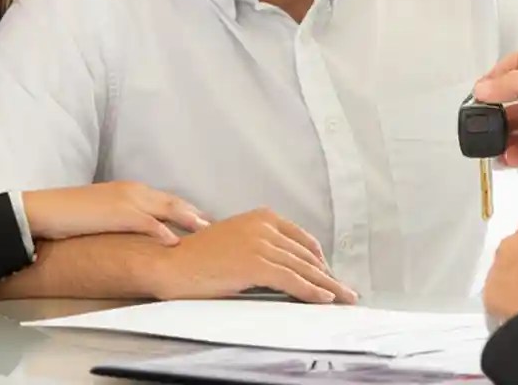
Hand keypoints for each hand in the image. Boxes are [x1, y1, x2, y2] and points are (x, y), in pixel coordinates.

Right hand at [22, 182, 209, 243]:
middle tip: (213, 224)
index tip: (198, 217)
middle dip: (193, 212)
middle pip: (171, 201)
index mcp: (126, 189)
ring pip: (166, 208)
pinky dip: (164, 231)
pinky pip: (148, 223)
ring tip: (206, 230)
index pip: (162, 198)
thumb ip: (118, 218)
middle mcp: (131, 190)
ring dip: (188, 219)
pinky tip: (175, 241)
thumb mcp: (99, 213)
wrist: (42, 210)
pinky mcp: (118, 214)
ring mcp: (126, 200)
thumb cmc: (66, 214)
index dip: (182, 208)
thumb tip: (129, 232)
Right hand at [144, 208, 359, 304]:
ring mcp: (261, 244)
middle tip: (347, 290)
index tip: (331, 274)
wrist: (170, 262)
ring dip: (328, 286)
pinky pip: (292, 281)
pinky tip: (325, 300)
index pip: (301, 240)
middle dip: (329, 275)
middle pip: (306, 255)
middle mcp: (264, 226)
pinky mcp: (256, 264)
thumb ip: (261, 247)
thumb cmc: (197, 257)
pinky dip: (311, 292)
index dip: (320, 260)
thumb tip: (285, 266)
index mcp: (261, 217)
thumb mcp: (235, 242)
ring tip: (345, 298)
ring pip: (304, 269)